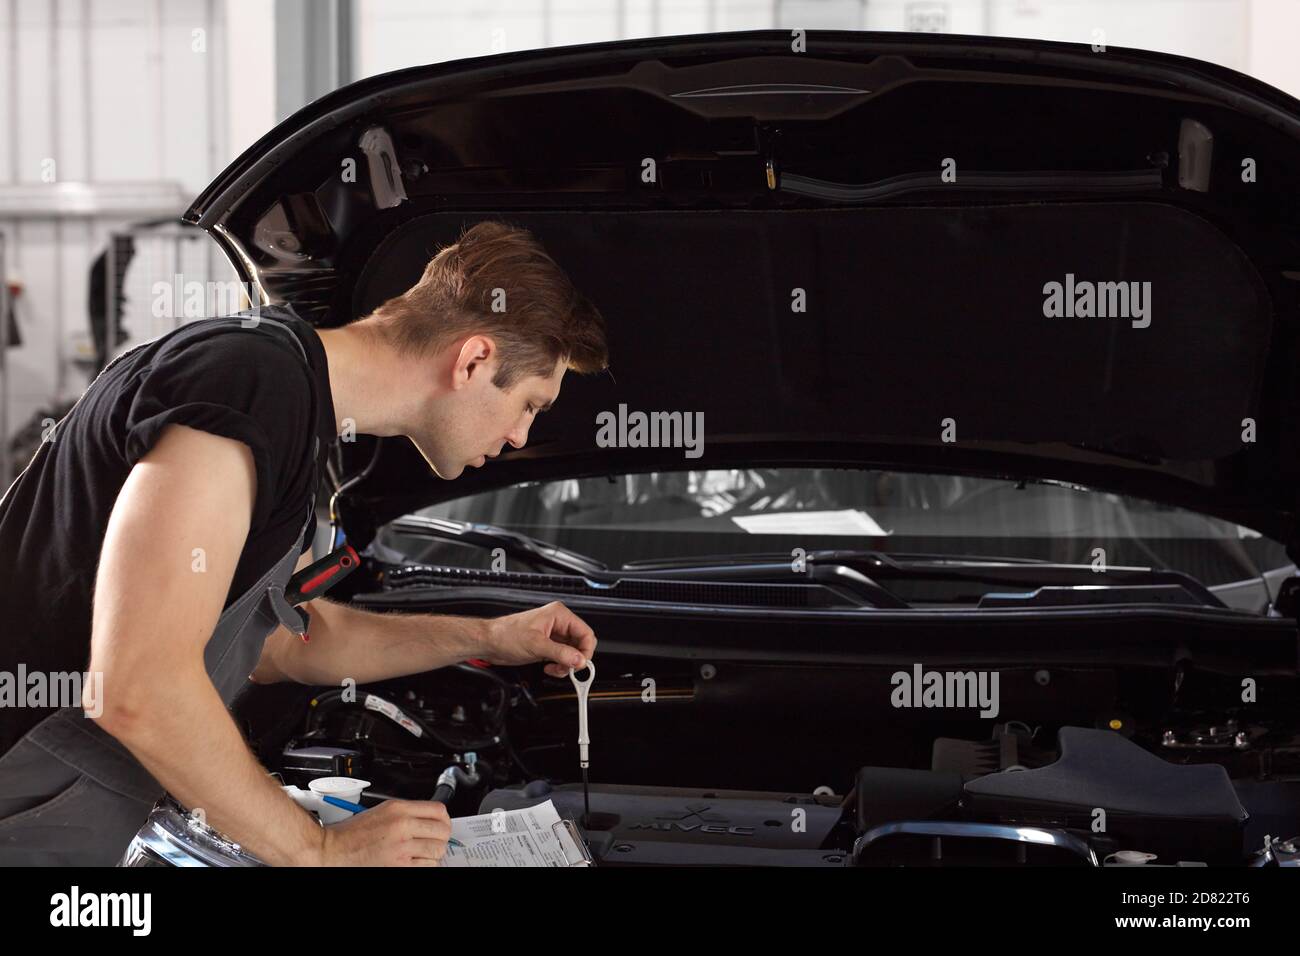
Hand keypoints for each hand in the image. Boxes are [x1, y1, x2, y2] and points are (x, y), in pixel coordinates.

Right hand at [316, 798, 450, 865]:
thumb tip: (429, 818)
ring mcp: (401, 848)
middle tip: (434, 841)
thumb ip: (406, 812)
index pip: (439, 811)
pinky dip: (424, 865)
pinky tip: (414, 862)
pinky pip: (426, 866)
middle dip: (441, 838)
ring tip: (422, 853)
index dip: (444, 820)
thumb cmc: (352, 834)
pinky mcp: (399, 866)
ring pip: (437, 851)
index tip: (441, 825)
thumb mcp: (381, 811)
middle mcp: (402, 826)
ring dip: (433, 854)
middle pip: (442, 831)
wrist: (332, 850)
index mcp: (398, 809)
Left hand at [478, 601, 596, 677]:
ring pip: (572, 652)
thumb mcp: (536, 645)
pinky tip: (550, 667)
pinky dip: (560, 665)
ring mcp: (553, 635)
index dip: (586, 650)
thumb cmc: (505, 635)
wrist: (489, 643)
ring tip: (555, 668)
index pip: (585, 632)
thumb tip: (579, 660)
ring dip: (566, 664)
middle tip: (567, 668)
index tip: (581, 664)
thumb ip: (561, 653)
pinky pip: (562, 656)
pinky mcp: (547, 645)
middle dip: (574, 659)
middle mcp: (558, 623)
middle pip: (580, 643)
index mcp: (558, 615)